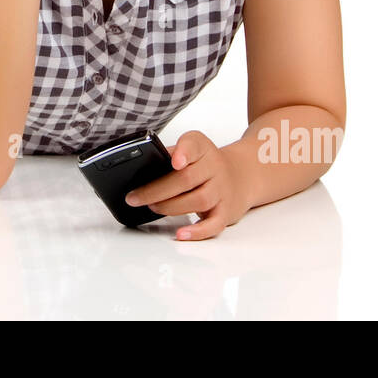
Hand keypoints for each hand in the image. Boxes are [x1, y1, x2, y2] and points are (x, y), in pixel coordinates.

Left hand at [123, 131, 253, 240]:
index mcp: (202, 148)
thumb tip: (137, 171)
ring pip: (198, 200)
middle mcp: (214, 168)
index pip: (193, 144)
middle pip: (186, 179)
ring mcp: (221, 190)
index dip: (184, 152)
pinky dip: (197, 232)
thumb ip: (168, 155)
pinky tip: (180, 234)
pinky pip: (213, 224)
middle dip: (157, 190)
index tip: (174, 161)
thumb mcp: (192, 149)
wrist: (242, 176)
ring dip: (171, 207)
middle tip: (135, 197)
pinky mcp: (225, 212)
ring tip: (152, 208)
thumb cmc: (207, 164)